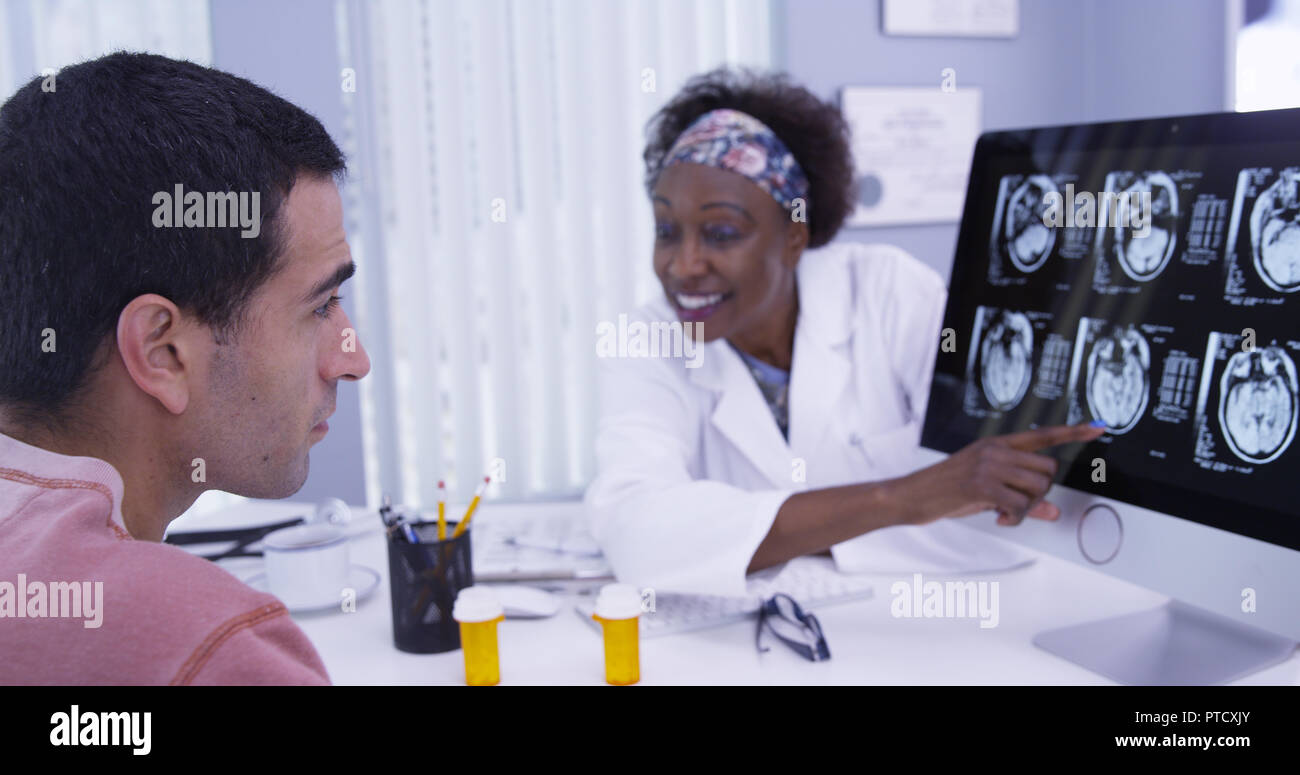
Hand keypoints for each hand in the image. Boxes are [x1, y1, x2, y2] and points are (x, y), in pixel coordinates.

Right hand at [891, 423, 1104, 526]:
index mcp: (997, 445)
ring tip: (1005, 511)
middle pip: (1048, 469)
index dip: (1073, 431)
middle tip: (1018, 503)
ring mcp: (989, 465)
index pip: (1043, 435)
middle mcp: (996, 450)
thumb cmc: (948, 491)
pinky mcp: (982, 485)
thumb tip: (1053, 512)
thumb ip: (1021, 499)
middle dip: (1040, 492)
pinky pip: (1019, 505)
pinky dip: (1015, 518)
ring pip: (1038, 488)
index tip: (1098, 427)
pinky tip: (998, 517)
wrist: (912, 495)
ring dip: (1027, 508)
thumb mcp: (987, 492)